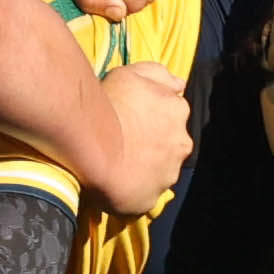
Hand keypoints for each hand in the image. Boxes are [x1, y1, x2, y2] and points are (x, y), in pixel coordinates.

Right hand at [73, 57, 196, 218]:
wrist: (93, 145)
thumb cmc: (110, 105)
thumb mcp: (131, 73)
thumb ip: (158, 74)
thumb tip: (179, 84)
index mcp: (177, 110)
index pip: (171, 112)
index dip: (151, 116)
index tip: (131, 118)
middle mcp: (180, 143)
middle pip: (168, 144)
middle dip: (152, 144)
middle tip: (123, 142)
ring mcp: (167, 173)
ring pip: (157, 170)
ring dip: (143, 167)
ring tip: (115, 163)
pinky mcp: (149, 199)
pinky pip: (141, 195)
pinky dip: (130, 190)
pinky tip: (112, 182)